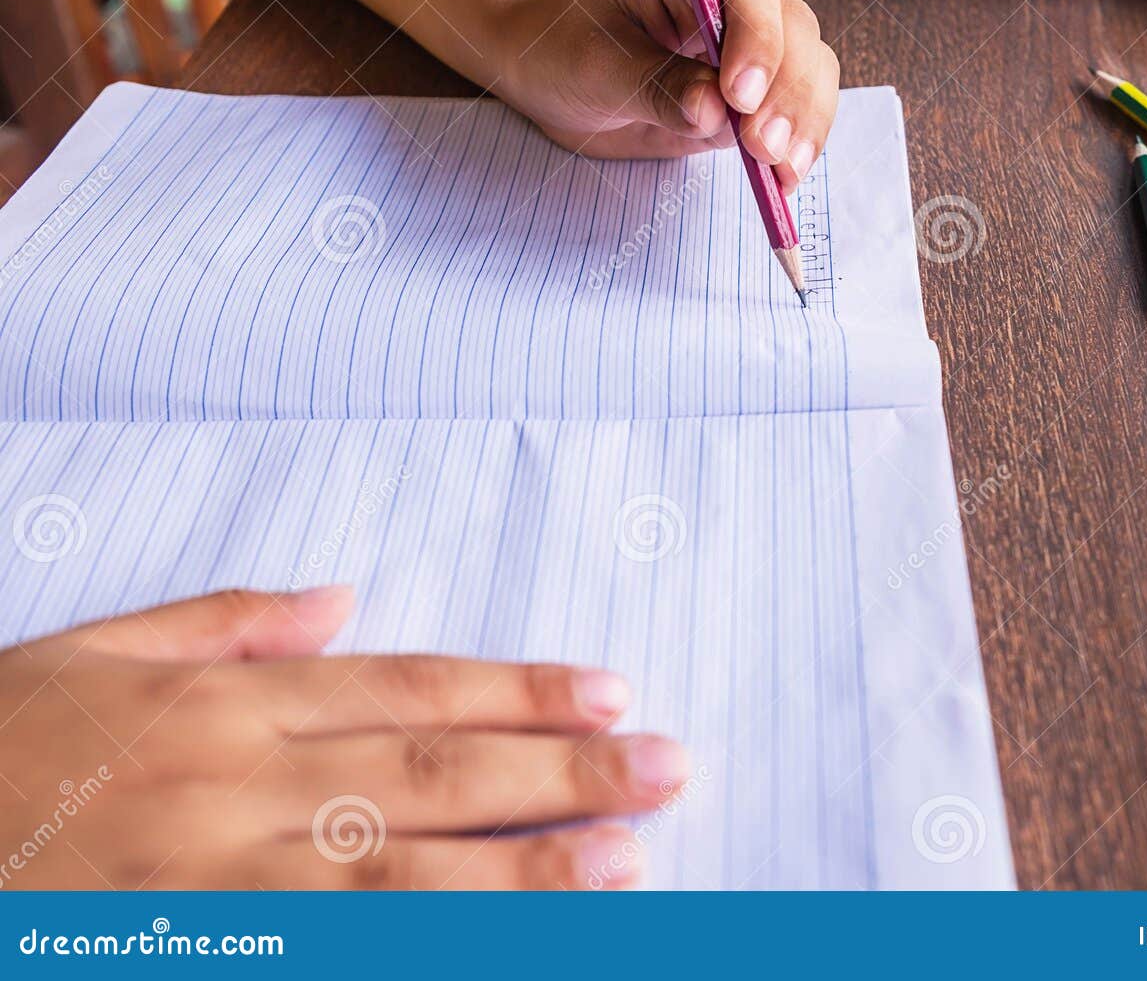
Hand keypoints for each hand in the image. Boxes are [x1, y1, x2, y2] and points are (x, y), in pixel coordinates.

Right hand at [0, 586, 689, 889]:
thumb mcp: (84, 656)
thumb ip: (219, 623)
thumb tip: (339, 598)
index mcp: (220, 705)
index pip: (407, 690)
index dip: (519, 693)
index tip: (611, 694)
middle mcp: (235, 788)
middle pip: (430, 776)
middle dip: (559, 774)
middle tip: (665, 770)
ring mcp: (219, 887)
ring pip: (400, 877)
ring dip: (523, 872)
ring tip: (628, 862)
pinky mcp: (202, 957)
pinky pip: (339, 953)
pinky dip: (429, 949)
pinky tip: (504, 946)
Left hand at [501, 0, 838, 193]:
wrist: (549, 74)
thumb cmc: (561, 49)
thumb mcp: (594, 65)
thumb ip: (655, 85)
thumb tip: (715, 112)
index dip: (756, 40)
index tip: (739, 96)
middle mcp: (733, 1)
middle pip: (794, 34)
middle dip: (788, 93)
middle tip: (764, 148)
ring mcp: (751, 49)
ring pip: (809, 74)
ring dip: (805, 125)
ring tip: (781, 173)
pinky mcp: (752, 97)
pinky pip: (793, 117)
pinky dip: (796, 150)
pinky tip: (784, 183)